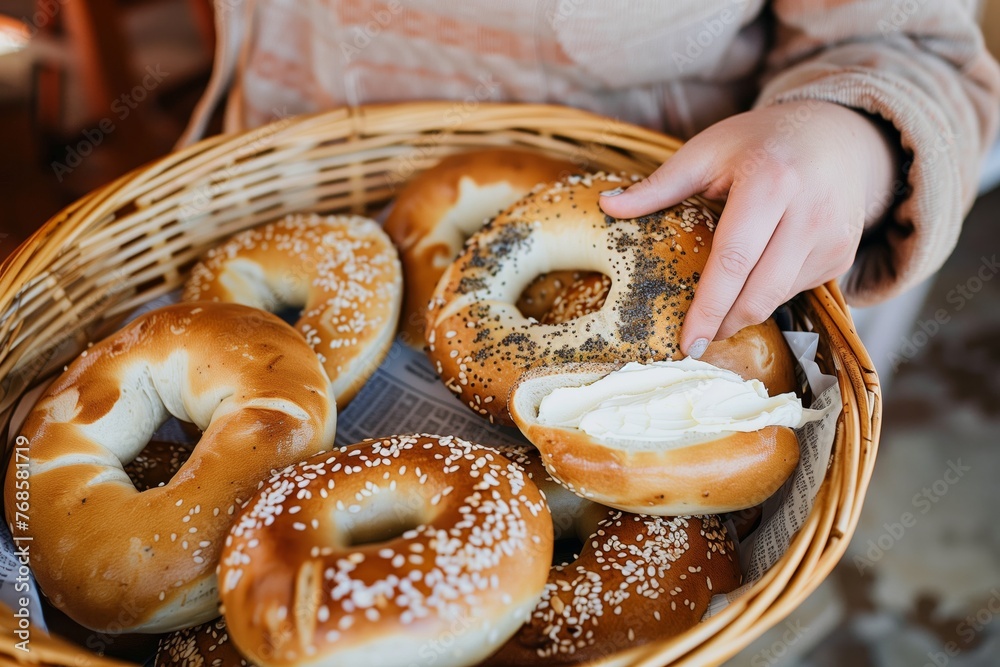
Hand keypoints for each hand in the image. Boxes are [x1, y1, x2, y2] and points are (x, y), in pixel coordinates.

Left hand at [599, 101, 896, 356]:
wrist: (836, 136)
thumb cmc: (760, 142)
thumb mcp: (707, 151)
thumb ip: (659, 185)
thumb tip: (607, 206)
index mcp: (770, 181)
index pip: (734, 260)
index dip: (708, 307)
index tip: (687, 342)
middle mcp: (810, 211)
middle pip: (760, 291)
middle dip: (724, 323)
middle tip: (695, 341)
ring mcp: (832, 236)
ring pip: (778, 297)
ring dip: (744, 312)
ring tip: (719, 311)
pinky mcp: (841, 254)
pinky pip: (797, 290)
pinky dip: (769, 294)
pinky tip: (754, 278)